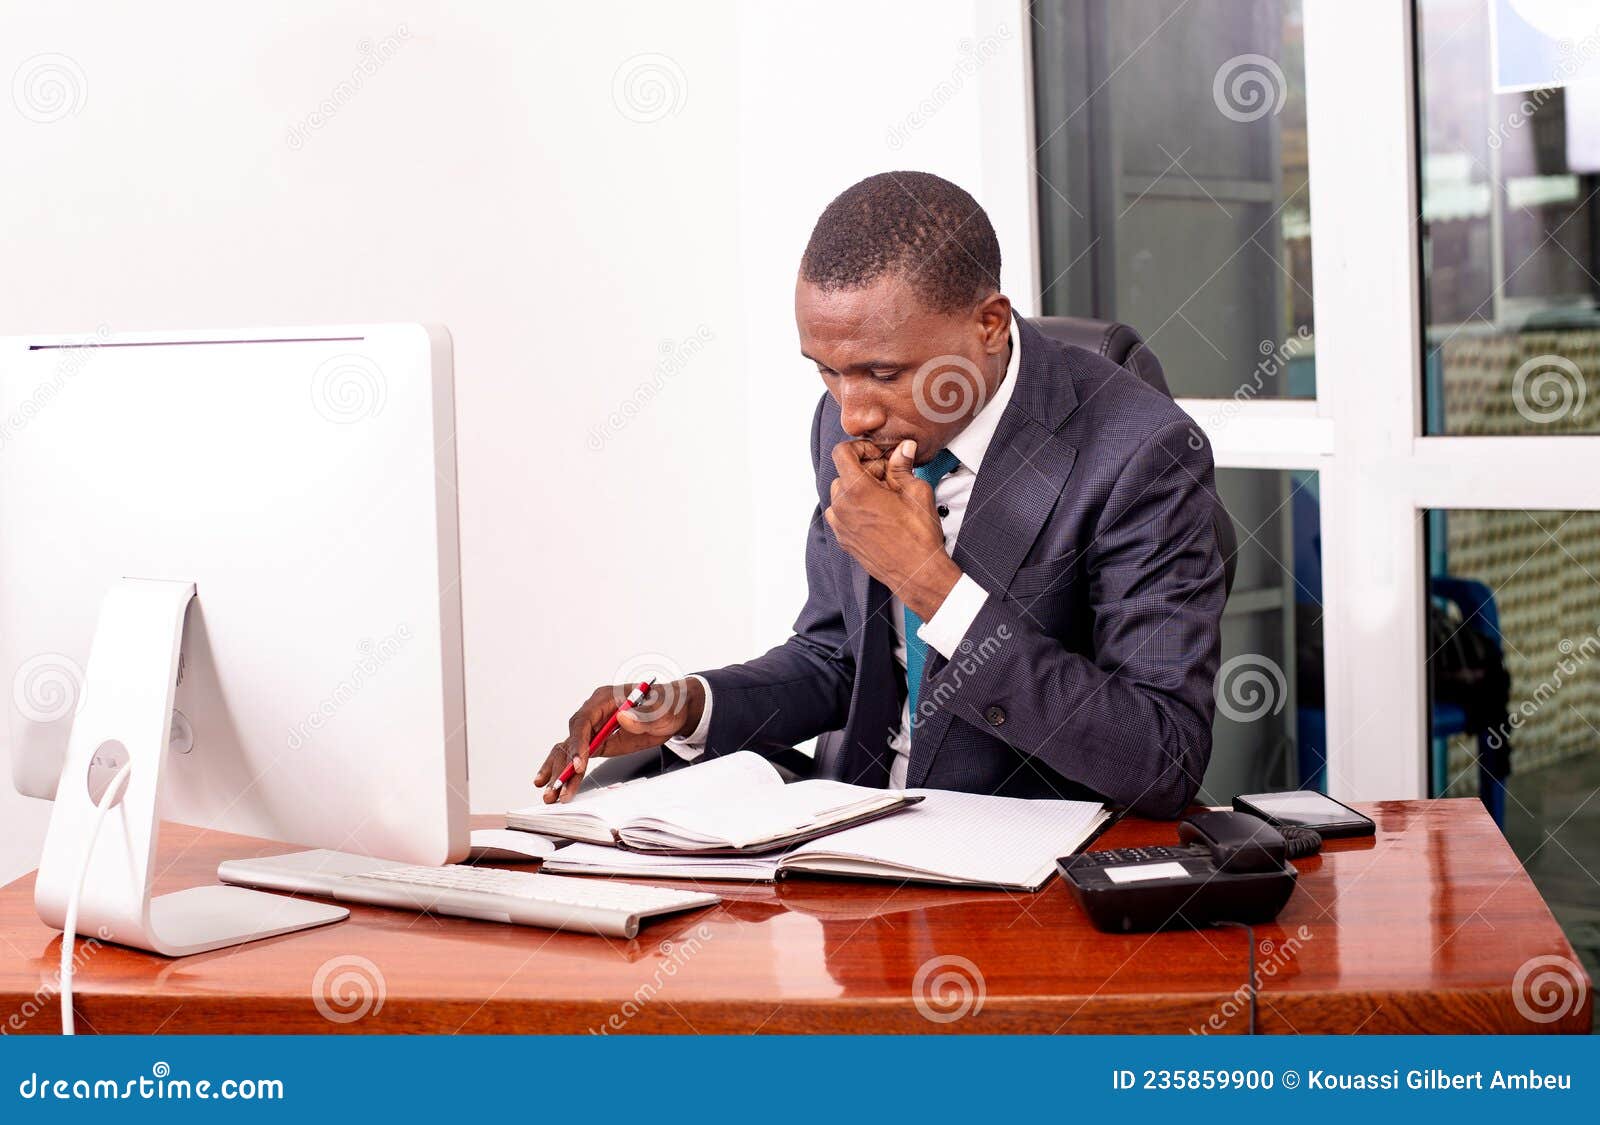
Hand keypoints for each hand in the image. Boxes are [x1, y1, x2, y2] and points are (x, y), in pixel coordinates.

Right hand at [533, 678, 704, 802]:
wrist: (673, 712)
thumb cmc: (666, 705)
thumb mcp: (661, 709)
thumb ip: (643, 714)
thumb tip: (622, 718)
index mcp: (604, 699)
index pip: (583, 721)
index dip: (578, 743)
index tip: (578, 764)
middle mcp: (594, 714)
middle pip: (571, 738)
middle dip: (562, 764)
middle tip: (557, 787)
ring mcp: (594, 730)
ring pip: (569, 751)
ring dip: (560, 772)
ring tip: (552, 795)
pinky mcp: (598, 743)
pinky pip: (578, 758)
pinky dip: (569, 774)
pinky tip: (561, 788)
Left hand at [824, 439, 962, 619]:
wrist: (916, 573)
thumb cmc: (918, 536)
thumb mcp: (916, 492)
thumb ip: (903, 466)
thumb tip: (903, 449)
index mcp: (857, 490)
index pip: (841, 453)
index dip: (861, 448)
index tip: (878, 455)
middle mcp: (842, 507)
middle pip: (844, 473)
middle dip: (866, 470)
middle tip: (891, 478)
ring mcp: (840, 525)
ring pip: (841, 493)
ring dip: (859, 489)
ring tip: (885, 498)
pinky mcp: (843, 539)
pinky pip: (842, 513)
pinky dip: (855, 507)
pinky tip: (878, 514)